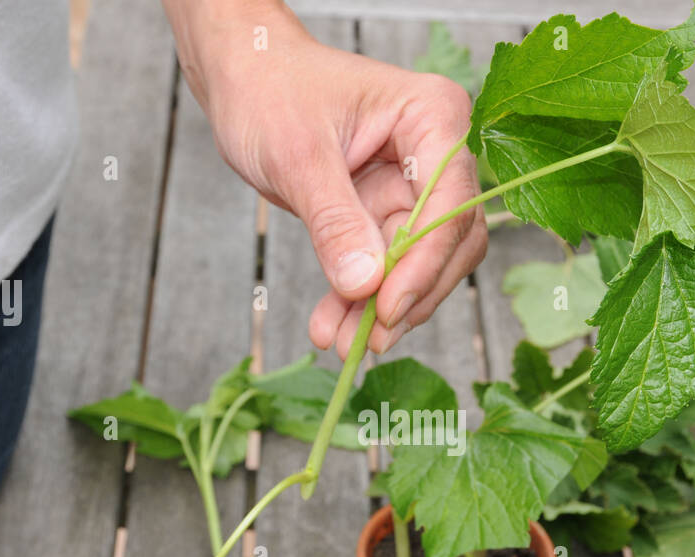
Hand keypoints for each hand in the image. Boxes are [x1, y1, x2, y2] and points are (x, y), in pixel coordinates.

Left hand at [167, 1, 486, 356]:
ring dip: (381, 308)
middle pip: (449, 242)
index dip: (423, 264)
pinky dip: (360, 299)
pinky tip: (332, 326)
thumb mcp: (297, 155)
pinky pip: (387, 268)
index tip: (387, 309)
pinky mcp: (389, 212)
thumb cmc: (269, 90)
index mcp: (433, 116)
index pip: (450, 204)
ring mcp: (416, 185)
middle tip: (367, 338)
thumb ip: (334, 221)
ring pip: (420, 265)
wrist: (244, 78)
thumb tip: (364, 284)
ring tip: (337, 339)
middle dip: (408, 295)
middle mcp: (438, 152)